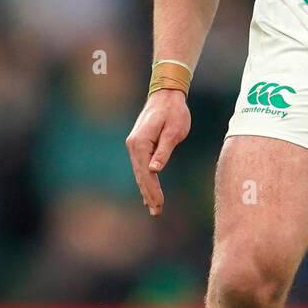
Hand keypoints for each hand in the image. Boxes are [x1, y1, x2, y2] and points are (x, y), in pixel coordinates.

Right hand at [125, 90, 190, 216]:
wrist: (166, 95)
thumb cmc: (174, 112)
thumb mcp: (173, 132)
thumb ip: (163, 151)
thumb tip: (154, 170)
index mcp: (140, 143)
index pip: (146, 173)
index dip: (153, 190)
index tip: (159, 204)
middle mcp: (133, 145)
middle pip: (141, 176)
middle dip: (149, 195)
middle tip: (156, 212)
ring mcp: (134, 145)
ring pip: (140, 173)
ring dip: (146, 190)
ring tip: (152, 208)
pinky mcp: (139, 144)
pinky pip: (141, 167)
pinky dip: (145, 180)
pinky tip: (148, 192)